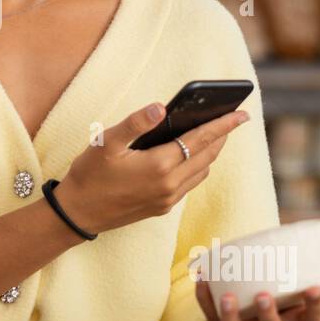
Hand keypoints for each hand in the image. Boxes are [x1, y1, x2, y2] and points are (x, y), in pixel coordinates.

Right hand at [58, 102, 251, 235]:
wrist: (77, 214)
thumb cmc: (89, 175)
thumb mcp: (106, 142)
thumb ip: (135, 123)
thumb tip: (161, 106)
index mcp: (159, 166)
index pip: (200, 139)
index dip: (223, 125)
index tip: (242, 113)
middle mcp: (169, 185)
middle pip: (207, 156)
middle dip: (221, 136)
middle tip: (231, 119)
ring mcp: (167, 200)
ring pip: (201, 172)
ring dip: (210, 153)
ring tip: (211, 134)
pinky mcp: (161, 208)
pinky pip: (189, 184)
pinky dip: (196, 167)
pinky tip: (188, 156)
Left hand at [196, 233, 319, 320]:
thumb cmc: (289, 298)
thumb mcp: (308, 286)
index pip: (315, 320)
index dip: (315, 307)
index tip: (313, 288)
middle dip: (269, 316)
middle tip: (264, 296)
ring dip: (231, 316)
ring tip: (226, 296)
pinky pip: (212, 319)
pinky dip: (205, 300)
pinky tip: (202, 280)